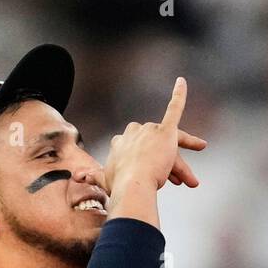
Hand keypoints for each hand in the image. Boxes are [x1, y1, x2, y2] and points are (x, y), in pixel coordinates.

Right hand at [104, 77, 207, 196]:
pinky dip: (178, 95)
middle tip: (178, 183)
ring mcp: (149, 129)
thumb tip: (77, 176)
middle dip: (166, 165)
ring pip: (170, 144)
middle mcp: (133, 131)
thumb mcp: (105, 180)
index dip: (144, 165)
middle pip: (155, 147)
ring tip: (191, 181)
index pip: (136, 149)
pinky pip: (174, 108)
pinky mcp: (166, 130)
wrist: (132, 185)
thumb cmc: (119, 186)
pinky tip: (181, 81)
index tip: (151, 179)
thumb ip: (92, 176)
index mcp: (120, 142)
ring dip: (180, 164)